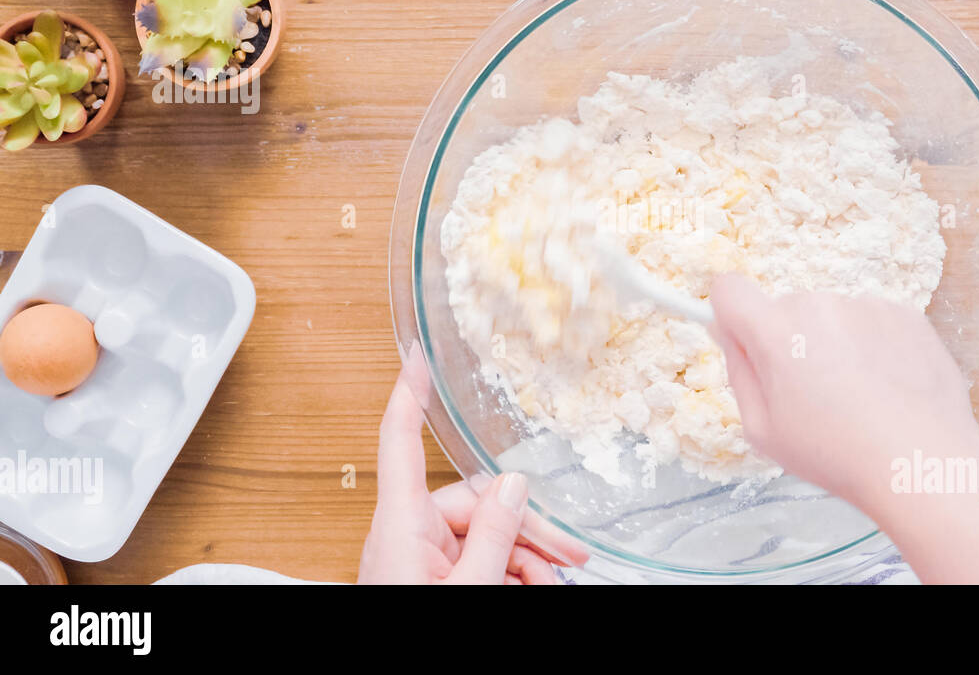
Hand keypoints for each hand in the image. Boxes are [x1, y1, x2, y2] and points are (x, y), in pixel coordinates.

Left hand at [357, 344, 589, 584]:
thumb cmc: (415, 633)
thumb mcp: (471, 586)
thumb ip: (495, 533)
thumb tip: (513, 484)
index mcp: (400, 525)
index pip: (399, 441)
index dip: (408, 394)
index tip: (417, 357)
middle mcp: (405, 535)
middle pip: (472, 501)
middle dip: (524, 530)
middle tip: (567, 554)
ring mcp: (417, 558)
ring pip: (482, 533)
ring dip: (523, 557)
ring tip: (549, 581)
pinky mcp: (428, 578)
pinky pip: (474, 558)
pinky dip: (508, 571)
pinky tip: (530, 585)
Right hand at [709, 274, 978, 504]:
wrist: (923, 459)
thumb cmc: (838, 454)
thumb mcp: (763, 430)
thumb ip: (739, 372)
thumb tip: (726, 331)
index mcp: (777, 332)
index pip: (730, 289)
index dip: (731, 314)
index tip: (743, 338)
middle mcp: (820, 305)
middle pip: (786, 309)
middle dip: (789, 340)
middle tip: (812, 392)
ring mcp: (867, 306)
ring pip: (831, 316)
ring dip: (834, 342)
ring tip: (857, 395)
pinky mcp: (904, 313)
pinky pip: (871, 321)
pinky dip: (872, 346)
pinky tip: (885, 386)